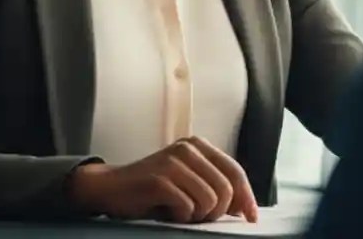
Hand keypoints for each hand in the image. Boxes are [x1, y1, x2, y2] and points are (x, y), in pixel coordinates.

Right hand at [68, 136, 258, 223]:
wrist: (111, 187)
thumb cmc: (154, 188)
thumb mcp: (188, 180)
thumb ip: (214, 185)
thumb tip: (244, 207)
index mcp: (198, 145)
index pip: (235, 171)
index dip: (246, 197)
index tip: (251, 217)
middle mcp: (187, 149)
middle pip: (226, 189)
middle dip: (218, 211)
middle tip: (200, 217)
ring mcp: (173, 162)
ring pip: (210, 200)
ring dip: (198, 215)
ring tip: (182, 212)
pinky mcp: (160, 179)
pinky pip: (188, 208)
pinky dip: (181, 217)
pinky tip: (168, 212)